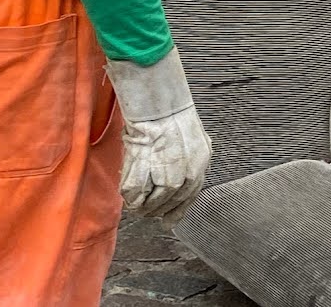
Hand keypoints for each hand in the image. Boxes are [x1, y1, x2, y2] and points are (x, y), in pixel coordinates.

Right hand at [108, 47, 213, 217]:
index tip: (170, 220)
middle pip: (169, 205)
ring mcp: (167, 181)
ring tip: (137, 197)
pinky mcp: (146, 179)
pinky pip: (135, 197)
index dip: (177, 211)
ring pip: (151, 205)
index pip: (189, 198)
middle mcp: (187, 178)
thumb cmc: (173, 117)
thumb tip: (184, 180)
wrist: (157, 109)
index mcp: (200, 166)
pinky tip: (131, 191)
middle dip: (157, 208)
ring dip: (142, 204)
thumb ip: (192, 162)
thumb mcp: (195, 140)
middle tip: (148, 207)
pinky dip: (131, 197)